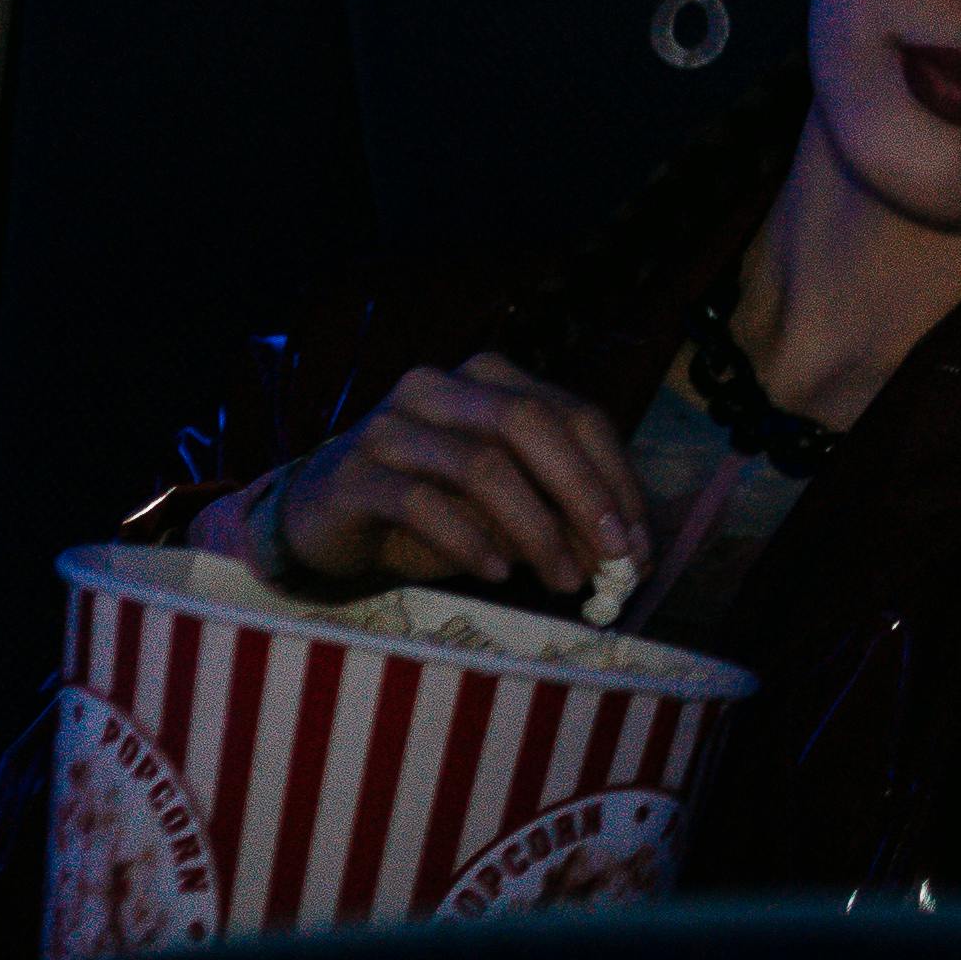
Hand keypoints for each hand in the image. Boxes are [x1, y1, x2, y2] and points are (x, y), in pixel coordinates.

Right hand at [268, 354, 642, 595]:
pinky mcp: (353, 474)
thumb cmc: (430, 509)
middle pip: (531, 423)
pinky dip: (471, 542)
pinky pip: (423, 503)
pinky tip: (497, 573)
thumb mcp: (505, 506)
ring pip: (482, 464)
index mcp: (491, 380)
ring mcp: (391, 426)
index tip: (637, 543)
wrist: (323, 523)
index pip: (575, 415)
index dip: (615, 478)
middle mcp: (440, 388)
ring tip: (561, 580)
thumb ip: (560, 512)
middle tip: (611, 558)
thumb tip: (626, 552)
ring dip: (535, 529)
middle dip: (583, 493)